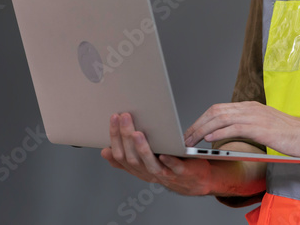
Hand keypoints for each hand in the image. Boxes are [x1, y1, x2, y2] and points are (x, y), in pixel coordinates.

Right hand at [101, 112, 215, 195]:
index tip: (113, 118)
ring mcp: (165, 174)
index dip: (115, 137)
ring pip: (149, 164)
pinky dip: (168, 162)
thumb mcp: (144, 163)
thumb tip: (105, 151)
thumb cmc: (168, 168)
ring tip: (136, 133)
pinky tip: (164, 154)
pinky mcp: (182, 173)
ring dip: (142, 149)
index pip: (120, 155)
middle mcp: (148, 173)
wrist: (194, 182)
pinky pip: (174, 168)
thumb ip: (126, 158)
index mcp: (138, 169)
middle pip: (132, 158)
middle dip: (126, 136)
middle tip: (124, 117)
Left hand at [184, 102, 299, 159]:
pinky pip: (234, 128)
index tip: (192, 130)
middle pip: (216, 111)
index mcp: (251, 107)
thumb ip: (247, 128)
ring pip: (221, 117)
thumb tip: (227, 135)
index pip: (220, 109)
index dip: (203, 119)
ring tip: (191, 140)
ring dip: (202, 129)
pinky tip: (209, 139)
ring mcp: (255, 116)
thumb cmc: (291, 136)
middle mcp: (250, 107)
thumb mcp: (265, 128)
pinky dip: (218, 133)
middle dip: (198, 123)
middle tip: (186, 137)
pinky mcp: (260, 127)